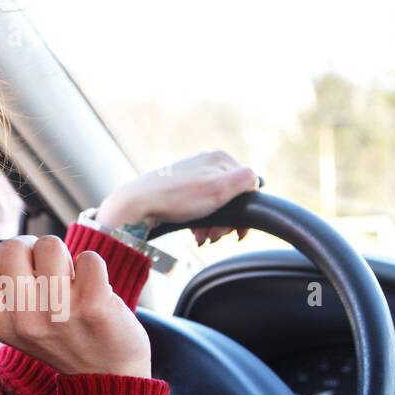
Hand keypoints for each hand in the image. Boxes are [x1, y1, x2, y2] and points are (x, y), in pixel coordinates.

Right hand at [0, 235, 151, 378]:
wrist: (107, 373)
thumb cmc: (61, 336)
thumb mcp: (18, 326)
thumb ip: (2, 292)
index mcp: (1, 324)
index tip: (14, 262)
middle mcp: (25, 320)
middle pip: (11, 247)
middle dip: (31, 247)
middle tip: (45, 267)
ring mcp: (59, 313)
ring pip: (49, 245)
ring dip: (63, 254)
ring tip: (69, 278)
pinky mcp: (94, 306)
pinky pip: (88, 257)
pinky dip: (92, 266)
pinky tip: (92, 286)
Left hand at [96, 150, 260, 246]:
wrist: (137, 205)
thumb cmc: (177, 197)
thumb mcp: (220, 187)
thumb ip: (247, 180)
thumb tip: (256, 183)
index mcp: (221, 159)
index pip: (248, 187)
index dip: (243, 213)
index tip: (236, 232)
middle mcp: (207, 164)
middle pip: (231, 198)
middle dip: (226, 222)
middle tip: (213, 236)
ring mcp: (192, 177)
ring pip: (215, 206)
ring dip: (212, 226)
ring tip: (200, 236)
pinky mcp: (179, 190)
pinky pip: (199, 209)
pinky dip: (199, 223)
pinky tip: (193, 233)